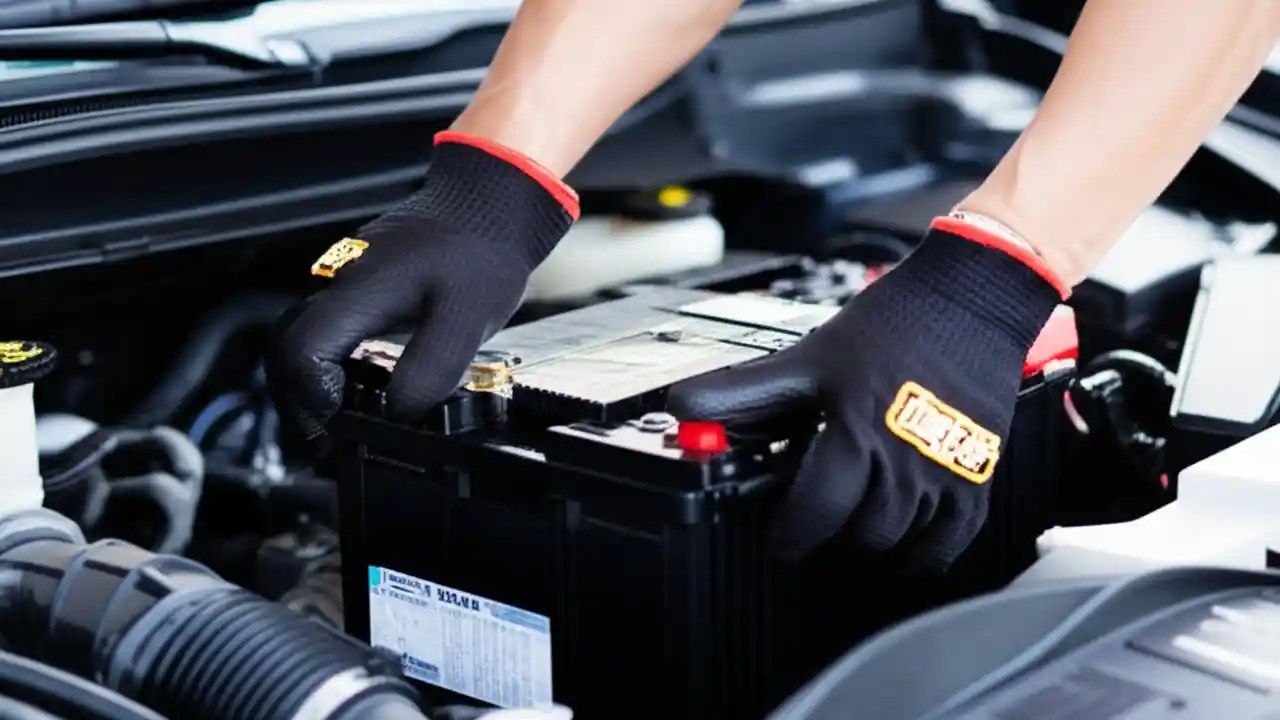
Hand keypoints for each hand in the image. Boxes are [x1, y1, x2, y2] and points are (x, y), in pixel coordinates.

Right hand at [269, 133, 577, 452]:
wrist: (490, 202)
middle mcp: (340, 284)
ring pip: (305, 338)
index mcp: (358, 292)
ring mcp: (347, 280)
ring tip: (345, 417)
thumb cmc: (481, 253)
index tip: (343, 421)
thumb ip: (430, 370)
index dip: (313, 396)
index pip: (300, 351)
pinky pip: (331, 328)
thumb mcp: (468, 321)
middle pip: (286, 348)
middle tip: (330, 435)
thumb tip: (398, 413)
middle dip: (300, 399)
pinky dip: (334, 363)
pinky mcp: (362, 283)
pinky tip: (364, 384)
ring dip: (315, 382)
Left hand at [666, 221, 1065, 572]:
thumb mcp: (809, 357)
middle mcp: (903, 462)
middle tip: (815, 533)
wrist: (970, 299)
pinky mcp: (978, 473)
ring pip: (903, 543)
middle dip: (831, 540)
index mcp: (856, 433)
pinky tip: (906, 549)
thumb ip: (748, 392)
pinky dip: (925, 556)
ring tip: (852, 533)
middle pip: (861, 536)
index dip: (791, 537)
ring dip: (873, 547)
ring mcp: (945, 472)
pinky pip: (953, 540)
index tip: (781, 544)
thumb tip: (684, 406)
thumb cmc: (890, 325)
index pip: (815, 512)